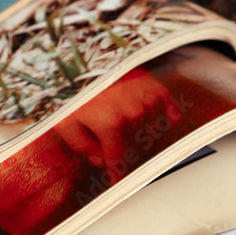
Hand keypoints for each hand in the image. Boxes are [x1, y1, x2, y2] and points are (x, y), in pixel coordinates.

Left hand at [56, 68, 177, 180]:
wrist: (83, 52)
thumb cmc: (72, 86)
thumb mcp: (65, 119)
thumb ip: (82, 146)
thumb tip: (99, 160)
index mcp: (111, 124)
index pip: (118, 159)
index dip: (117, 174)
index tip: (117, 182)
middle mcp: (132, 113)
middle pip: (135, 145)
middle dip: (126, 151)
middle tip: (115, 150)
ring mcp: (146, 98)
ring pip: (151, 128)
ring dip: (142, 134)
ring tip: (131, 130)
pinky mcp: (153, 84)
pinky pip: (168, 104)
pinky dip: (170, 112)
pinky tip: (170, 118)